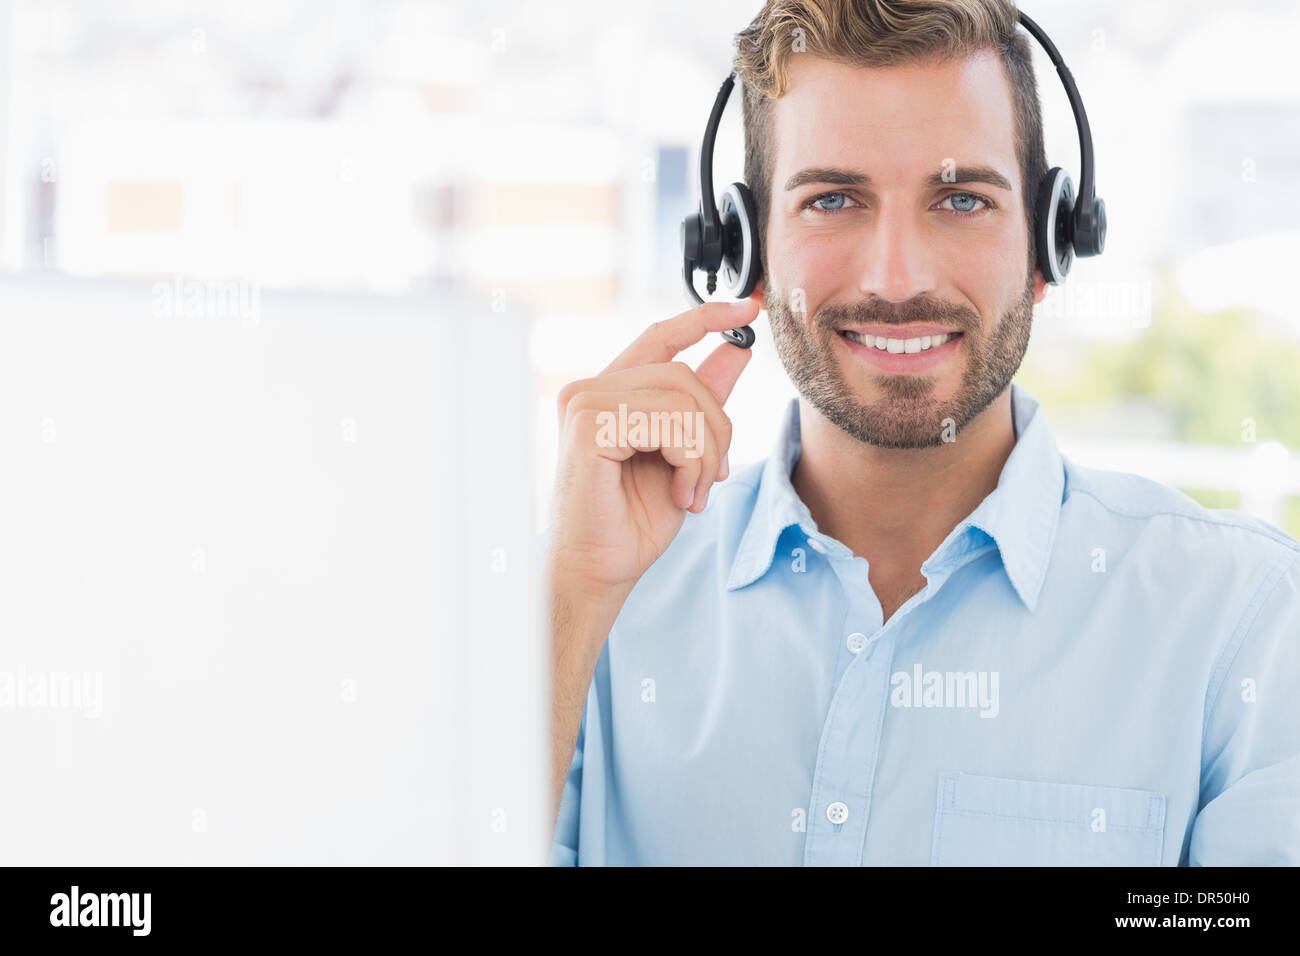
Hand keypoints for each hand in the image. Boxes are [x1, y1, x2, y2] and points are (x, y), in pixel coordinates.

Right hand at [548, 297, 759, 598]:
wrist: (602, 569)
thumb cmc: (632, 520)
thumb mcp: (683, 453)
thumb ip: (701, 403)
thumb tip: (735, 351)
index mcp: (609, 393)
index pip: (660, 337)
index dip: (705, 318)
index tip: (747, 308)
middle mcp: (589, 389)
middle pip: (684, 375)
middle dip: (716, 429)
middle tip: (713, 478)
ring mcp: (584, 403)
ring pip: (682, 398)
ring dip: (705, 453)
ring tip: (692, 492)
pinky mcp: (588, 425)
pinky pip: (668, 422)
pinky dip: (689, 462)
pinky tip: (678, 493)